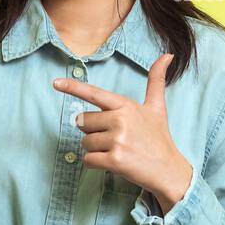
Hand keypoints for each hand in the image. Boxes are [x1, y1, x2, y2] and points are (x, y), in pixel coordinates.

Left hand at [51, 53, 193, 213]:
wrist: (168, 170)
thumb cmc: (159, 138)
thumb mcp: (157, 107)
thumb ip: (156, 81)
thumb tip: (167, 54)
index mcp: (126, 106)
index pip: (94, 94)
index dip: (73, 88)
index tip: (55, 83)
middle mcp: (120, 120)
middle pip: (83, 123)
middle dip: (93, 132)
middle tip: (115, 139)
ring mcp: (117, 140)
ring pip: (85, 143)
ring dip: (96, 150)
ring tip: (117, 151)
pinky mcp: (114, 160)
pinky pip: (87, 160)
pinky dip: (95, 164)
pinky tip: (112, 163)